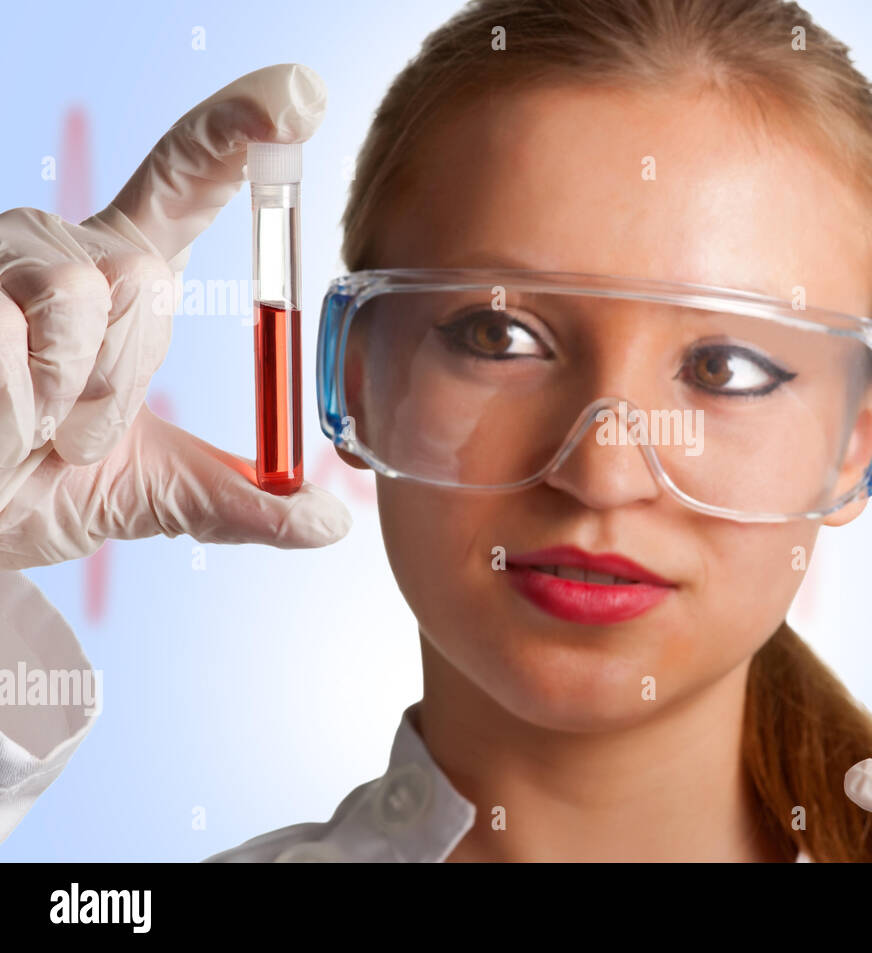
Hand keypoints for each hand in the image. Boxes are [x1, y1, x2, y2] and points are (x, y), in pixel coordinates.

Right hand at [0, 64, 349, 569]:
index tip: (300, 93)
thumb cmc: (31, 484)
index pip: (183, 182)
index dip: (236, 131)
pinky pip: (10, 337)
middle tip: (69, 431)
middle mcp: (56, 247)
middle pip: (144, 278)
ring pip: (79, 299)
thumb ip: (242, 500)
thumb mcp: (150, 493)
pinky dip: (10, 408)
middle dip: (118, 382)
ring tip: (24, 424)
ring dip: (63, 396)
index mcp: (114, 274)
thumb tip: (332, 523)